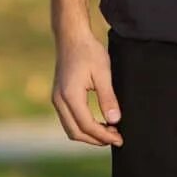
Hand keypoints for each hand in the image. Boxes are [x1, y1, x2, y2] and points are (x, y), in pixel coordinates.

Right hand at [51, 32, 121, 146]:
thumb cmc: (88, 51)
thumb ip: (108, 98)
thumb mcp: (103, 73)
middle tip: (116, 138)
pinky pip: (68, 119)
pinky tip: (98, 122)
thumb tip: (115, 121)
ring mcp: (56, 99)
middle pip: (75, 132)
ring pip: (70, 128)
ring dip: (89, 134)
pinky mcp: (58, 96)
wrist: (72, 36)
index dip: (104, 136)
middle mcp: (59, 100)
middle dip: (96, 139)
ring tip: (109, 131)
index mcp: (70, 95)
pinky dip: (82, 126)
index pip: (87, 125)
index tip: (119, 138)